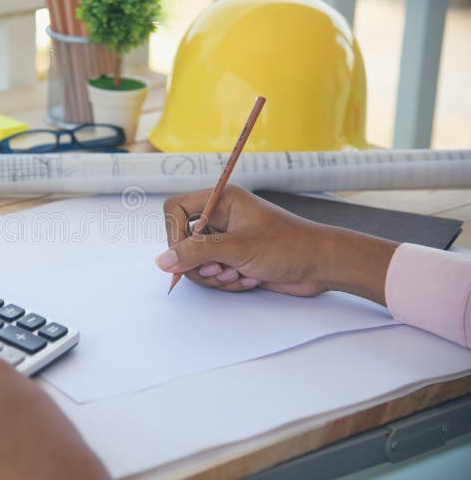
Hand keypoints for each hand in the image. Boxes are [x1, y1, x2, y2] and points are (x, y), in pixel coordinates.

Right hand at [156, 185, 397, 302]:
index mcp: (220, 200)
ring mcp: (225, 241)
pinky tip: (249, 279)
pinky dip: (227, 282)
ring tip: (239, 274)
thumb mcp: (237, 248)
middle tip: (220, 268)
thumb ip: (195, 252)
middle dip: (199, 262)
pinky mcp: (233, 260)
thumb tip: (163, 260)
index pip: (175, 209)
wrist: (321, 266)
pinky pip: (212, 275)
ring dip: (215, 275)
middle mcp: (220, 218)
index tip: (183, 254)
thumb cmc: (288, 246)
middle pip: (182, 241)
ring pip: (196, 263)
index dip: (173, 233)